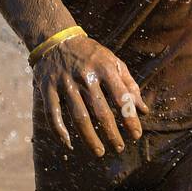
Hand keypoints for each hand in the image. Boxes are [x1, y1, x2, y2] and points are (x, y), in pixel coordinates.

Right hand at [34, 36, 148, 156]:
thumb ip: (129, 84)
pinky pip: (53, 114)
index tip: (136, 135)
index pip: (121, 98)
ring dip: (89, 137)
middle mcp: (85, 76)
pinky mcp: (47, 88)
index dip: (130, 118)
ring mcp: (65, 83)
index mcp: (105, 68)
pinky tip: (68, 144)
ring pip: (78, 116)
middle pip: (101, 111)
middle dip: (112, 133)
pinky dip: (60, 131)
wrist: (56, 39)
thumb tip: (144, 110)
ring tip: (99, 152)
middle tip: (119, 148)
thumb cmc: (90, 54)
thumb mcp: (113, 61)